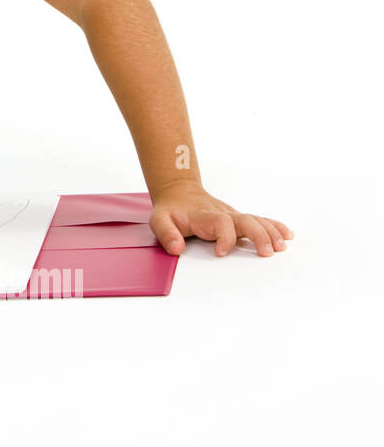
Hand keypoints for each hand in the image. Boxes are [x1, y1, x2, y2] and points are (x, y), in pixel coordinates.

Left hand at [149, 181, 294, 257]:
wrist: (179, 193)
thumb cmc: (171, 210)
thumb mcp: (159, 220)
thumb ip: (166, 234)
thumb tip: (177, 249)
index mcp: (204, 216)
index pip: (220, 223)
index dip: (224, 237)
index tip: (220, 252)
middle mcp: (222, 214)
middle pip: (245, 220)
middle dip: (258, 235)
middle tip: (267, 253)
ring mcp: (232, 215)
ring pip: (255, 220)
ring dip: (270, 232)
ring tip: (281, 247)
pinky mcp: (238, 219)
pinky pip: (259, 220)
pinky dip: (274, 226)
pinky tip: (287, 234)